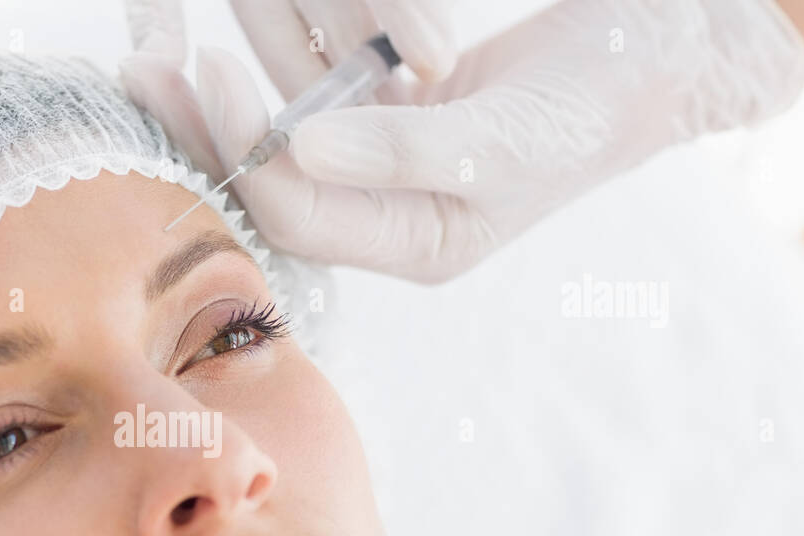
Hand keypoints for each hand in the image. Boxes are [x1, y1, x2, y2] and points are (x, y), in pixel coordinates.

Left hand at [123, 0, 803, 283]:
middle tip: (145, 67)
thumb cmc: (593, 106)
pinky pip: (325, 74)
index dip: (244, 149)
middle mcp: (389, 207)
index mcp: (413, 244)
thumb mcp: (501, 138)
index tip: (204, 75)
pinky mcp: (396, 102)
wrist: (659, 50)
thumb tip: (299, 151)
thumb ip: (400, 152)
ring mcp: (388, 154)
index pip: (300, 212)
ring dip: (241, 65)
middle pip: (275, 169)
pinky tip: (244, 14)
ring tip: (179, 26)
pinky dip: (289, 41)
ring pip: (292, 110)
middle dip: (211, 121)